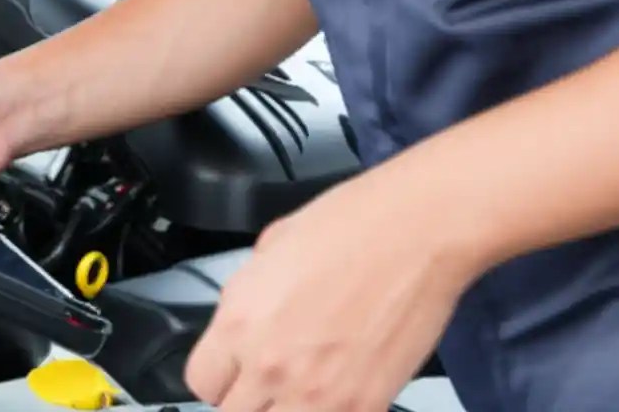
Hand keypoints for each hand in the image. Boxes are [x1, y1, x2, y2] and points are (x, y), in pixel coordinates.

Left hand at [184, 176, 482, 411]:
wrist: (417, 231)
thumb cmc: (353, 225)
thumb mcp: (271, 247)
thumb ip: (248, 295)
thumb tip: (245, 314)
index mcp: (239, 323)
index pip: (200, 381)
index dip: (218, 375)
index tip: (232, 371)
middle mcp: (270, 365)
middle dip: (247, 399)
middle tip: (268, 382)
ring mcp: (317, 393)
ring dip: (285, 409)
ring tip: (303, 388)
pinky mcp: (363, 404)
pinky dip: (332, 411)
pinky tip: (339, 390)